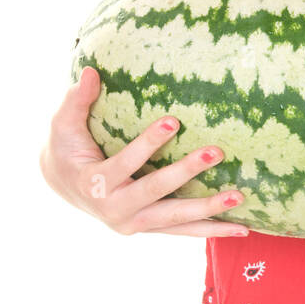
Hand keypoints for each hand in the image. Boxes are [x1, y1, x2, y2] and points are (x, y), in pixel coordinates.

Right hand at [39, 66, 249, 236]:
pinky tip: (241, 228)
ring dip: (209, 210)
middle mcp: (114, 210)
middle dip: (186, 173)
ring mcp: (134, 224)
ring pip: (175, 219)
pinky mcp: (149, 228)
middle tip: (216, 152)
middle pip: (155, 192)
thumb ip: (76, 100)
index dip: (148, 143)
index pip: (125, 162)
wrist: (63, 186)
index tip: (173, 120)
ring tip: (239, 198)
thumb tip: (91, 72)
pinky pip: (183, 231)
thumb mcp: (62, 124)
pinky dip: (211, 231)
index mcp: (94, 183)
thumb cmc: (66, 148)